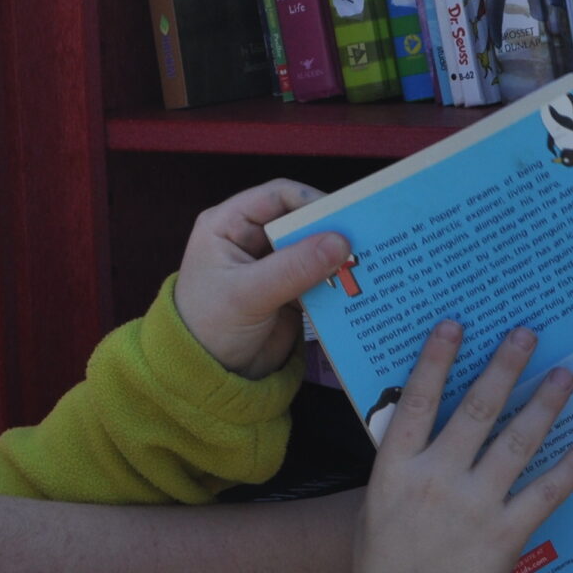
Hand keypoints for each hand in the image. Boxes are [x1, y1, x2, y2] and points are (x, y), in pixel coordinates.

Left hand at [172, 178, 349, 378]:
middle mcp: (251, 238)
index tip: (344, 219)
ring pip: (313, 250)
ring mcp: (271, 265)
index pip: (278, 196)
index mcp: (228, 224)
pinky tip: (358, 287)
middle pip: (300, 221)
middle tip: (366, 242)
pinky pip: (318, 277)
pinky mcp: (287, 291)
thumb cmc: (209, 327)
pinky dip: (336, 282)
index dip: (312, 202)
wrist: (204, 377)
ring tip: (368, 265)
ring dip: (337, 259)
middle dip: (330, 232)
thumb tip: (340, 242)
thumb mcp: (248, 294)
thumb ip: (293, 268)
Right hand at [356, 321, 572, 572]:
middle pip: (475, 409)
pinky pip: (544, 493)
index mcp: (396, 469)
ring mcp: (473, 504)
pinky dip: (570, 467)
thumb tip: (429, 433)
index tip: (454, 326)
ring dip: (543, 404)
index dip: (435, 360)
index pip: (415, 401)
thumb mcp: (376, 508)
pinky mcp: (505, 534)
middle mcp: (436, 477)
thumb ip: (404, 470)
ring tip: (564, 375)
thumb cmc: (383, 566)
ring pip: (515, 442)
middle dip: (504, 368)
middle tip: (527, 336)